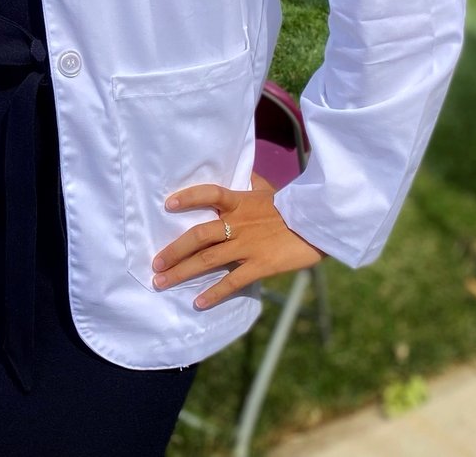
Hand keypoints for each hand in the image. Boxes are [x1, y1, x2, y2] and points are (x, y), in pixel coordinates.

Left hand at [150, 175, 322, 310]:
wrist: (320, 224)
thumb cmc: (294, 206)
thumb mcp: (270, 190)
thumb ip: (252, 183)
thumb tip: (244, 173)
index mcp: (240, 202)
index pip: (209, 193)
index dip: (188, 197)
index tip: (168, 204)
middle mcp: (238, 224)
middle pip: (198, 235)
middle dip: (174, 250)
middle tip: (155, 262)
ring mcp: (247, 246)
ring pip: (208, 260)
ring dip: (182, 272)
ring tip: (162, 281)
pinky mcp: (260, 265)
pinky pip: (232, 281)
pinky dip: (214, 293)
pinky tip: (198, 302)